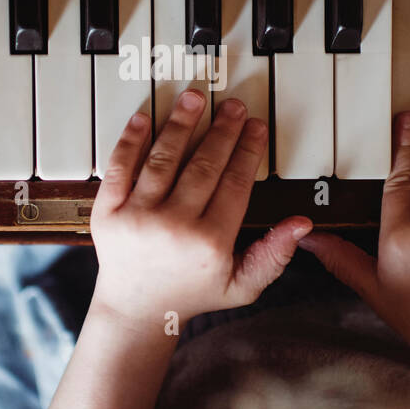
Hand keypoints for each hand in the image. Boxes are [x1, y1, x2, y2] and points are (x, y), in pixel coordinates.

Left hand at [89, 89, 311, 327]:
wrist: (136, 310)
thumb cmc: (191, 294)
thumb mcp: (242, 286)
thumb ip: (274, 255)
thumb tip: (301, 225)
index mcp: (209, 243)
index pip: (234, 184)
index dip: (247, 151)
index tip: (255, 127)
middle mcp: (173, 227)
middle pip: (203, 166)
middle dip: (221, 131)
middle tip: (232, 106)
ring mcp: (137, 217)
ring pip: (163, 159)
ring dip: (180, 124)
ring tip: (194, 98)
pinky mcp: (108, 212)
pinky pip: (120, 168)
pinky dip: (130, 141)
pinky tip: (144, 118)